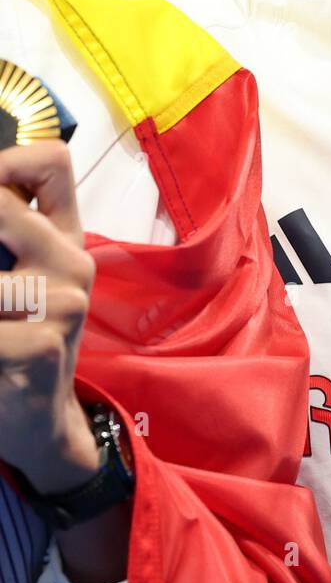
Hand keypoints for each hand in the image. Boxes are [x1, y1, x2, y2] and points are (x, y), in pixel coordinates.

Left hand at [0, 140, 100, 492]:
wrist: (38, 420)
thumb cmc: (15, 342)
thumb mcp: (21, 281)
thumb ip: (9, 236)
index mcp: (65, 238)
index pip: (52, 162)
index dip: (5, 162)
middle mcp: (72, 261)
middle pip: (0, 204)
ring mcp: (63, 303)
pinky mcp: (42, 344)